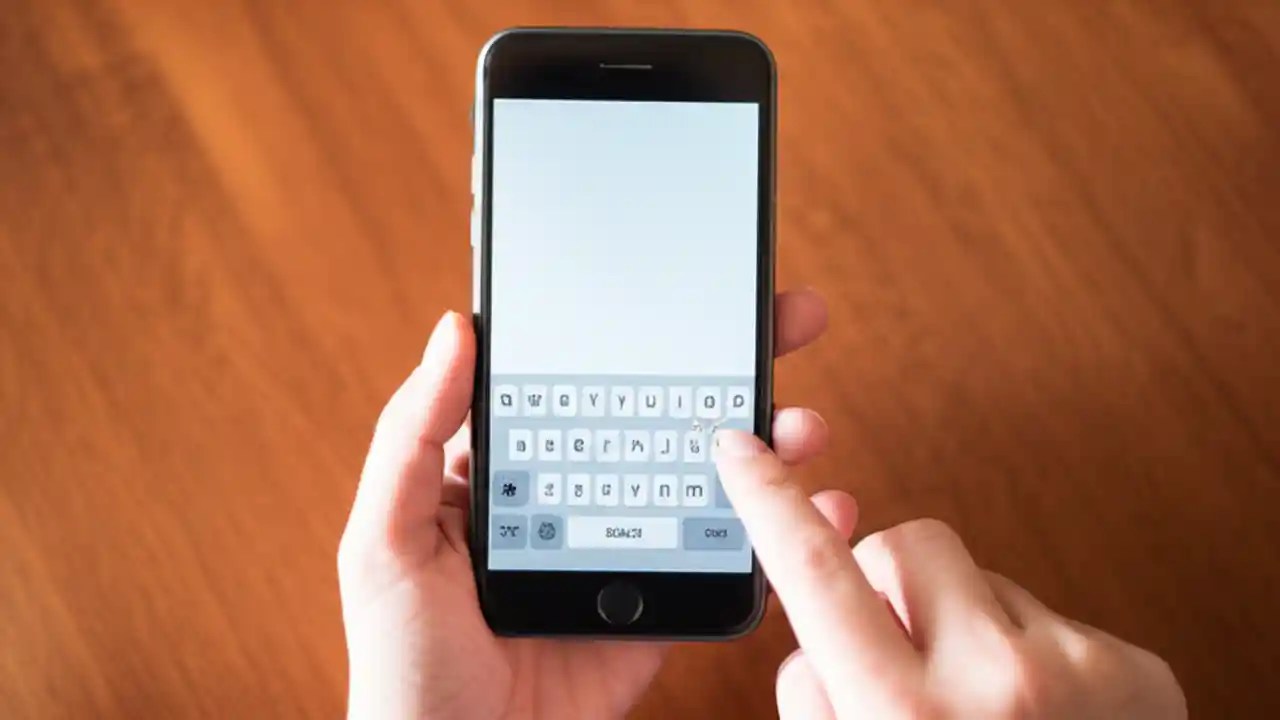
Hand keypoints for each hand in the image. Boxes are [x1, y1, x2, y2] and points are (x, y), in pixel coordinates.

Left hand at [338, 289, 843, 719]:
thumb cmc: (402, 661)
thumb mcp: (385, 539)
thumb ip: (413, 434)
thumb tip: (457, 329)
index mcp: (508, 469)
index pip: (580, 380)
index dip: (636, 332)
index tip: (690, 286)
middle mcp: (574, 498)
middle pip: (659, 416)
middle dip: (728, 367)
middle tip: (782, 321)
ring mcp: (623, 551)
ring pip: (705, 481)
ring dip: (765, 443)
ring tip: (801, 424)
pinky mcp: (659, 606)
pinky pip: (724, 562)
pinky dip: (775, 533)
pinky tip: (814, 506)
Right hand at [712, 431, 1186, 718]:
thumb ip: (817, 697)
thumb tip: (822, 625)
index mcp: (904, 716)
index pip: (813, 571)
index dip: (767, 500)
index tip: (745, 450)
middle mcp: (995, 683)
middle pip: (909, 542)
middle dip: (891, 583)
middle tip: (900, 655)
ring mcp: (1078, 669)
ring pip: (981, 578)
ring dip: (963, 622)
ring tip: (978, 707)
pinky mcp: (1135, 670)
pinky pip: (1046, 616)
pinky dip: (1026, 654)